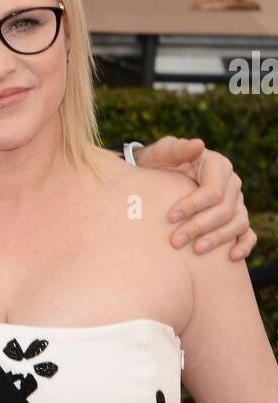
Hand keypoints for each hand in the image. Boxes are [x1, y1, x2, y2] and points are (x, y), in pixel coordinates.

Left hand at [133, 136, 255, 259]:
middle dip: (199, 227)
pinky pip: (247, 233)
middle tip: (175, 241)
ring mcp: (236, 202)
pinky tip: (232, 257)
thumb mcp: (162, 152)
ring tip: (195, 250)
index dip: (193, 206)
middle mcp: (231, 184)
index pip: (213, 191)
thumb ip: (177, 148)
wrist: (156, 178)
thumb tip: (198, 145)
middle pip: (225, 210)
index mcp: (217, 165)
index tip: (170, 218)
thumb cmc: (158, 163)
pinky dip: (244, 245)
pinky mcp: (235, 218)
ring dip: (218, 239)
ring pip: (238, 223)